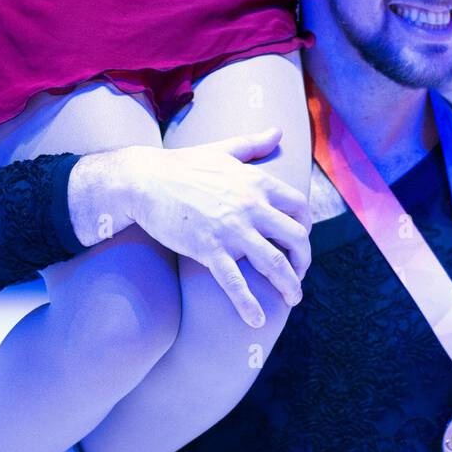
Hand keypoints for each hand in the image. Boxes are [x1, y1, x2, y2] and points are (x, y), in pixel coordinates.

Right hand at [120, 129, 311, 327]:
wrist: (146, 180)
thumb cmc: (184, 164)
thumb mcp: (224, 150)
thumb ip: (254, 144)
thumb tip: (278, 130)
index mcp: (257, 182)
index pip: (299, 206)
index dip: (305, 226)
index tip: (300, 239)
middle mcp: (251, 206)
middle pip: (295, 237)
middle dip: (303, 259)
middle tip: (299, 273)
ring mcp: (232, 229)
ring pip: (275, 263)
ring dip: (289, 285)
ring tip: (293, 299)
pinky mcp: (209, 249)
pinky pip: (236, 282)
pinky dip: (249, 304)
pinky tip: (256, 321)